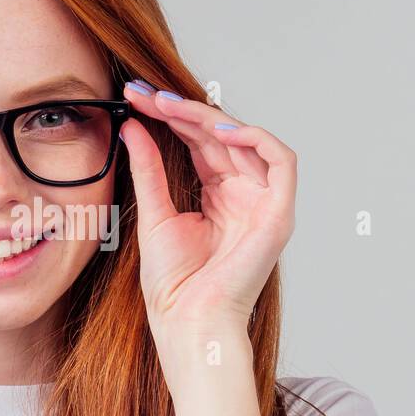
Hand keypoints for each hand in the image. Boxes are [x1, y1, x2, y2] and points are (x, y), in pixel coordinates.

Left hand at [119, 83, 296, 339]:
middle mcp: (243, 195)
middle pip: (219, 135)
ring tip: (169, 106)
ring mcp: (263, 203)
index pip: (198, 142)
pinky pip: (282, 160)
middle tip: (145, 93)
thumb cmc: (173, 285)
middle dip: (182, 109)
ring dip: (208, 117)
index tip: (135, 97)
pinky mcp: (279, 213)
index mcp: (217, 197)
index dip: (170, 116)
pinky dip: (255, 138)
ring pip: (245, 140)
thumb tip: (132, 126)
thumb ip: (148, 169)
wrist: (188, 322)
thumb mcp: (153, 213)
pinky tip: (218, 129)